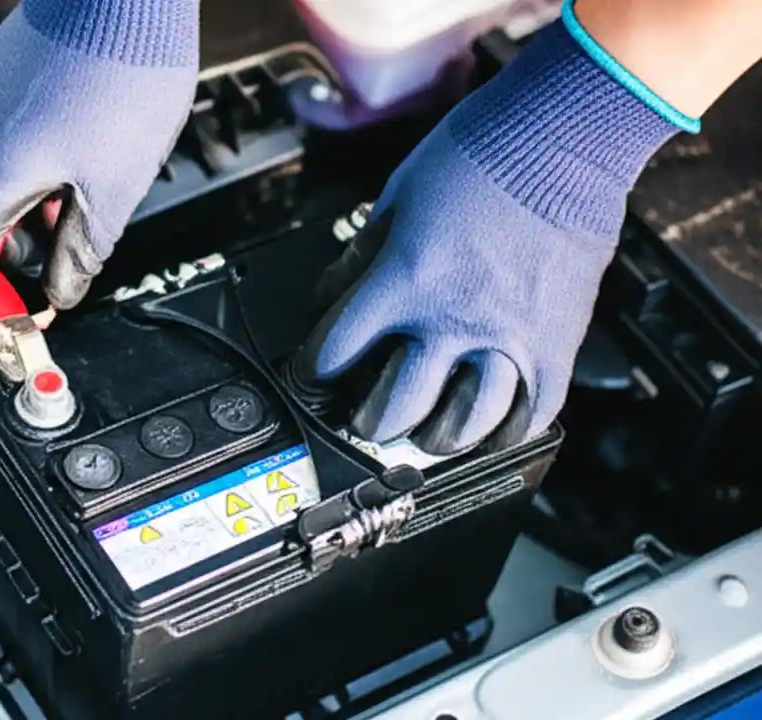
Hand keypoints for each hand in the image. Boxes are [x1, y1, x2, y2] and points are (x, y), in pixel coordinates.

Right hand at [0, 0, 198, 341]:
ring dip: (27, 205)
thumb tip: (65, 287)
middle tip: (49, 274)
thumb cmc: (126, 74)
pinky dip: (30, 164)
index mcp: (1, 172)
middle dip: (10, 254)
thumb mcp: (118, 185)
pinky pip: (3, 137)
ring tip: (80, 204)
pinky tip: (76, 153)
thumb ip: (85, 246)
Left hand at [295, 20, 679, 455]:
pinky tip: (492, 431)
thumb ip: (362, 256)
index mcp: (404, 279)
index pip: (337, 350)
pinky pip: (533, 410)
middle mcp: (453, 318)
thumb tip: (331, 296)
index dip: (315, 370)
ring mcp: (508, 335)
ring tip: (426, 434)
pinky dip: (508, 431)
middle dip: (369, 421)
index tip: (314, 375)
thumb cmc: (478, 151)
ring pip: (465, 423)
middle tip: (365, 418)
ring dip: (436, 437)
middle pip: (397, 406)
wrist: (562, 133)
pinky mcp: (556, 340)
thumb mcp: (395, 197)